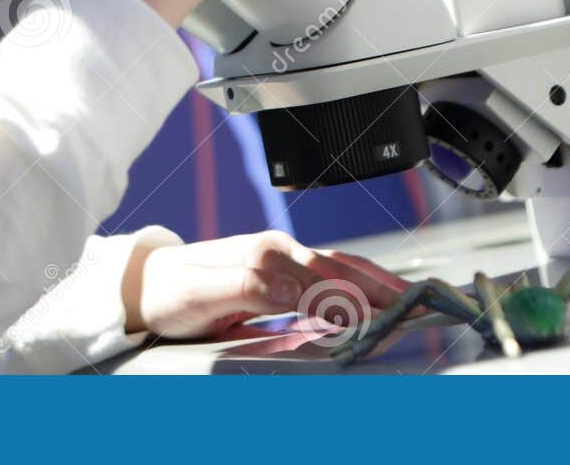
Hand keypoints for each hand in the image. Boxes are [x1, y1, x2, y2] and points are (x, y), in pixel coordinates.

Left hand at [121, 229, 411, 339]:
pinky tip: (372, 300)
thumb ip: (247, 288)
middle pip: (342, 269)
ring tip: (411, 299)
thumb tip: (291, 292)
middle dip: (384, 287)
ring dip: (377, 284)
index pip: (324, 281)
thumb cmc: (172, 292)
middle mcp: (279, 252)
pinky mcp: (279, 276)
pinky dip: (356, 286)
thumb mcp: (203, 294)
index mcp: (266, 255)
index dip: (357, 302)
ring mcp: (281, 262)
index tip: (387, 318)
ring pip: (340, 269)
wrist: (147, 285)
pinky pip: (327, 278)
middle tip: (422, 305)